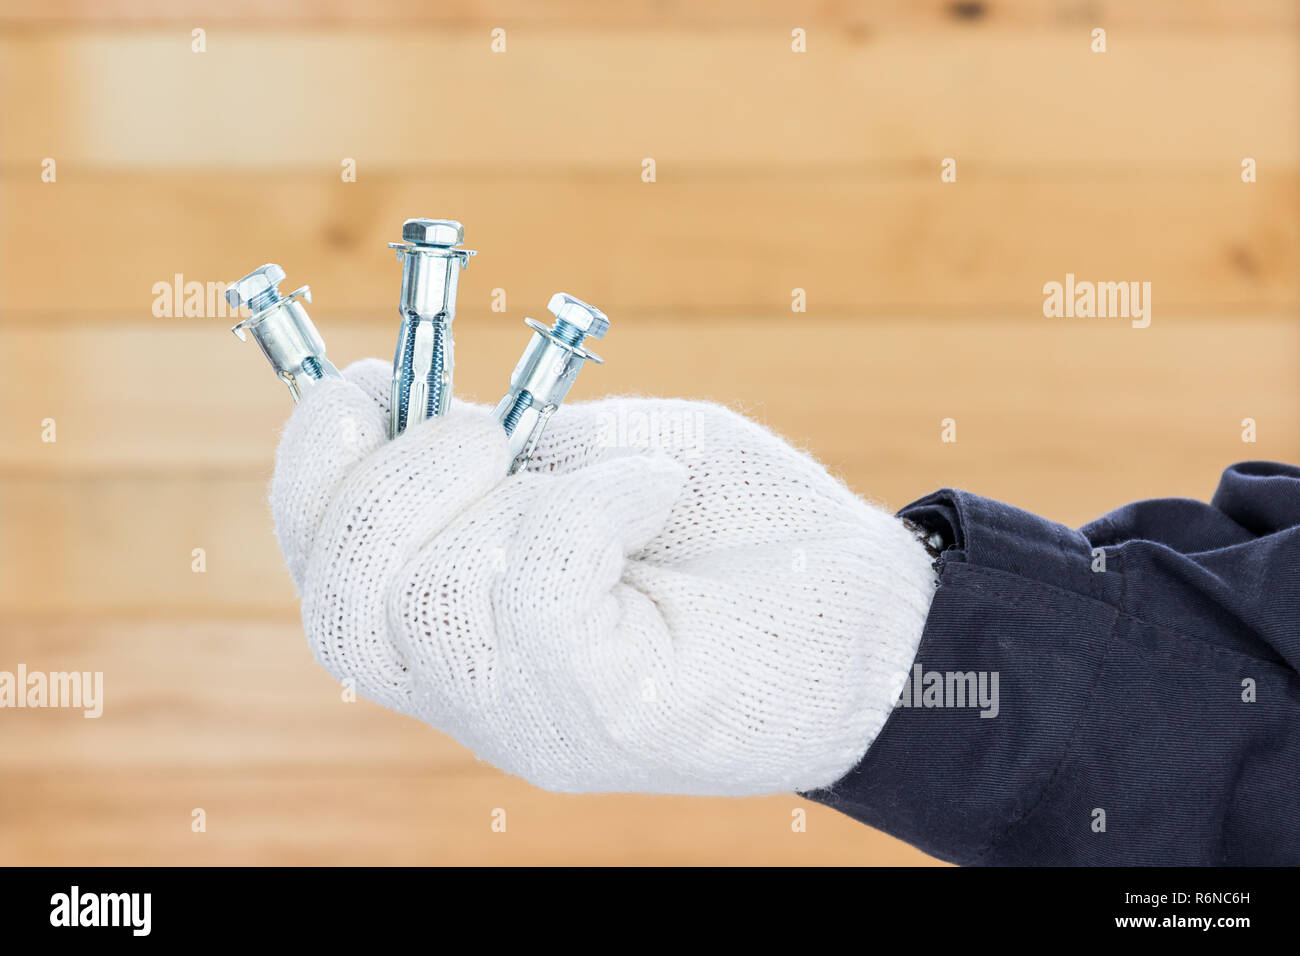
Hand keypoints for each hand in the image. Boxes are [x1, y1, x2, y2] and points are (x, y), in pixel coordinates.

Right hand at [270, 359, 936, 794]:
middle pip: (342, 598)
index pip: (321, 562)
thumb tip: (425, 416)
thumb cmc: (737, 530)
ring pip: (421, 602)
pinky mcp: (603, 717)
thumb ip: (510, 453)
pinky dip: (589, 506)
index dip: (314, 461)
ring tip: (607, 469)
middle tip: (487, 430)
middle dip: (394, 479)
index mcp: (455, 618)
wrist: (874, 616)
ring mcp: (529, 716)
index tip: (365, 376)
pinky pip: (536, 593)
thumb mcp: (607, 457)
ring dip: (500, 494)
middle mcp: (471, 686)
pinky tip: (654, 490)